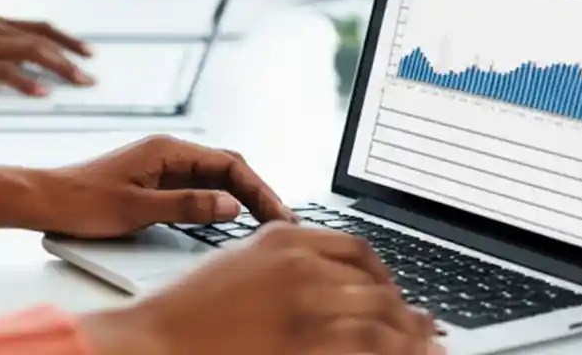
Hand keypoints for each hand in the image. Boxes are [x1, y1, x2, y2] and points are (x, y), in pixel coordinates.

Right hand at [0, 16, 93, 99]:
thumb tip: (23, 75)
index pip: (39, 27)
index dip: (66, 39)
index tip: (87, 52)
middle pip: (42, 39)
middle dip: (71, 57)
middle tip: (90, 76)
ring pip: (32, 53)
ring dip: (60, 69)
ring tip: (78, 84)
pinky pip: (8, 74)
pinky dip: (29, 84)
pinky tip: (44, 95)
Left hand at [0, 136, 293, 234]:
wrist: (44, 199)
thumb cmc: (81, 201)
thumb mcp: (137, 209)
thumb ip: (187, 205)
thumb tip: (231, 204)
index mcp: (168, 149)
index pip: (230, 165)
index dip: (259, 190)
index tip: (278, 215)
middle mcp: (169, 152)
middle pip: (228, 168)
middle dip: (257, 192)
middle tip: (281, 222)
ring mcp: (162, 165)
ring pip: (215, 178)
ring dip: (241, 197)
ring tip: (265, 222)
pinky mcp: (154, 180)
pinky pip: (197, 187)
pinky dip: (219, 201)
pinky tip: (229, 219)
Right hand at [81, 223, 444, 354]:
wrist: (154, 341)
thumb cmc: (185, 313)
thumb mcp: (237, 268)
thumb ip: (282, 267)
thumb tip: (322, 286)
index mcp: (284, 237)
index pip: (357, 249)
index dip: (384, 276)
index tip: (393, 295)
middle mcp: (303, 262)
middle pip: (377, 282)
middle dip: (406, 310)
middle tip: (426, 330)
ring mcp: (308, 300)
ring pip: (384, 315)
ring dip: (412, 336)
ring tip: (427, 350)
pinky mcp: (310, 339)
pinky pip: (372, 345)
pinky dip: (398, 352)